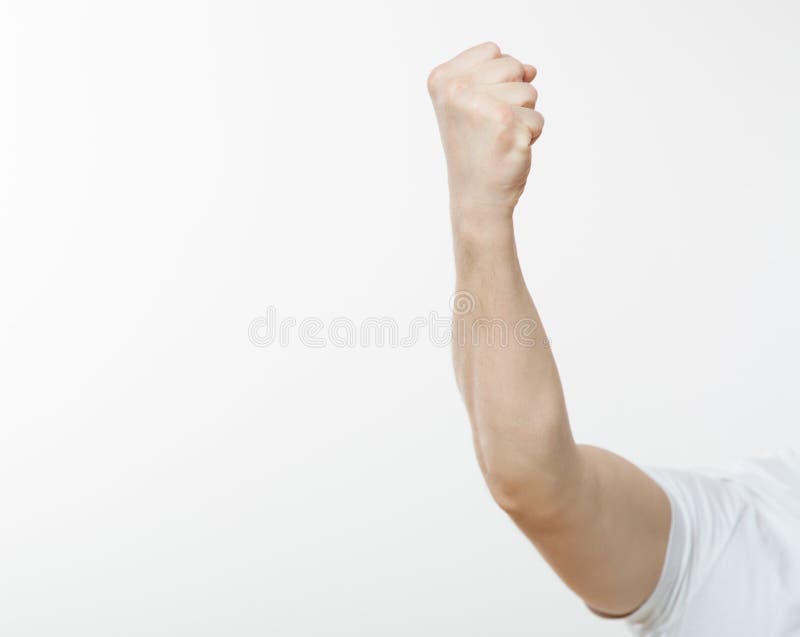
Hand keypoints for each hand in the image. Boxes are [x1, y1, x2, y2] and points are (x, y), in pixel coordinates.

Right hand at [428, 42, 543, 224]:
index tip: (477, 110)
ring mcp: (480, 106)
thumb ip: (498, 76)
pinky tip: (507, 150)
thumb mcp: (474, 104)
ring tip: (498, 139)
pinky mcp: (506, 124)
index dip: (496, 79)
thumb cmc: (475, 151)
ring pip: (529, 92)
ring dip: (523, 117)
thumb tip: (531, 70)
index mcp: (442, 79)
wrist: (475, 197)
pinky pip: (538, 118)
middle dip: (513, 96)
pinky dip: (530, 137)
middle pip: (513, 66)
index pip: (493, 51)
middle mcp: (456, 90)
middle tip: (490, 127)